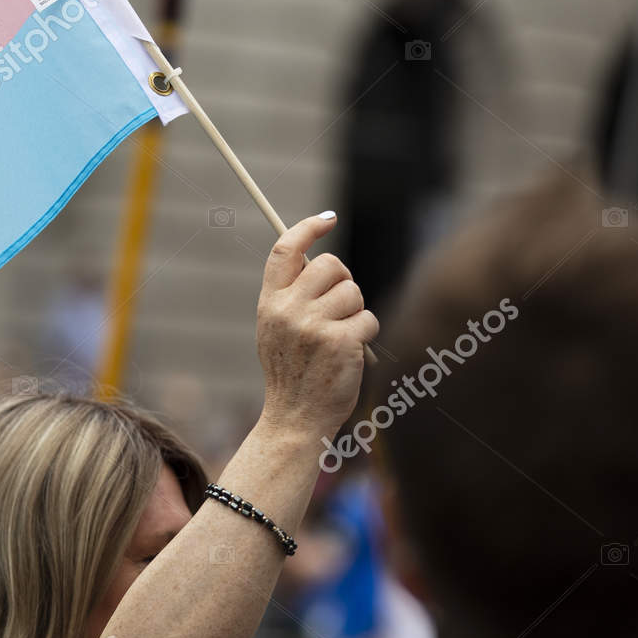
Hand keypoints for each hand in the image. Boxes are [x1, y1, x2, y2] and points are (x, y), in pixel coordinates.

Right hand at [254, 212, 377, 439]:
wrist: (295, 418)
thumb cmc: (292, 372)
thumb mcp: (276, 329)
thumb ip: (291, 296)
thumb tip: (321, 261)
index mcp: (269, 302)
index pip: (285, 249)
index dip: (307, 227)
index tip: (328, 219)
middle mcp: (288, 309)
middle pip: (330, 264)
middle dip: (343, 280)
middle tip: (341, 306)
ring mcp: (313, 325)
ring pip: (353, 292)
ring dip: (356, 312)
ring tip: (341, 338)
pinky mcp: (340, 341)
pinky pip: (368, 318)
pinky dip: (366, 334)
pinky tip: (350, 353)